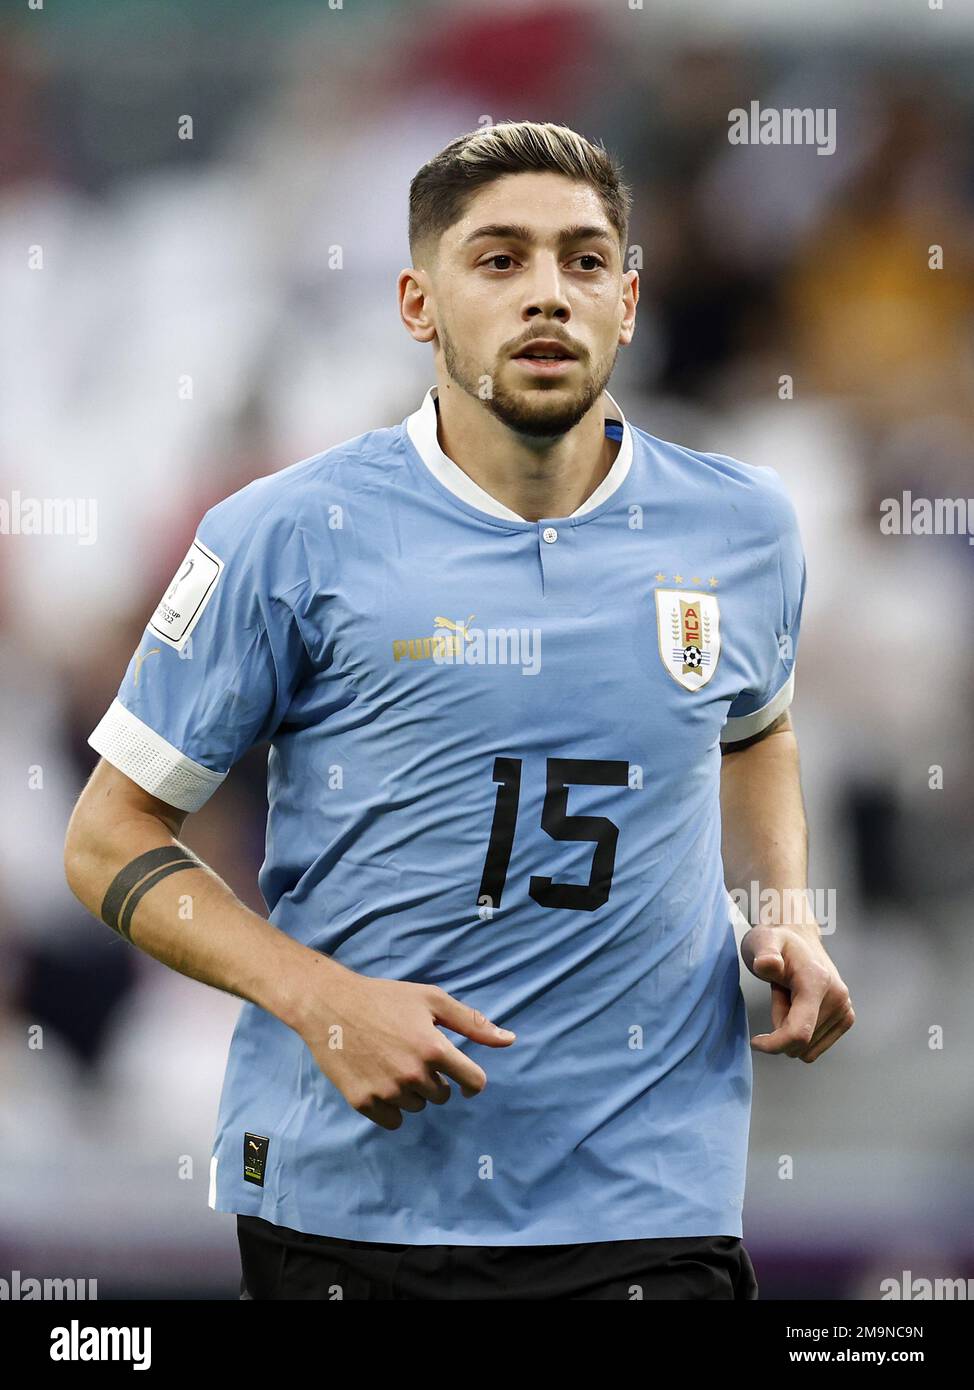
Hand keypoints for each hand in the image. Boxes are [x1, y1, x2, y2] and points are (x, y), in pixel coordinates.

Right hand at [296, 961, 516, 1129]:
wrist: (329, 1005)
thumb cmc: (384, 998)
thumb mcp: (431, 999)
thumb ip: (472, 1022)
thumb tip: (511, 1040)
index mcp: (433, 1048)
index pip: (473, 1082)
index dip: (472, 1081)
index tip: (463, 1077)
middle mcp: (413, 1074)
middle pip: (442, 1096)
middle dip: (434, 1079)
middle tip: (411, 1054)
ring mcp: (386, 1091)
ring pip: (417, 1107)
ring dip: (411, 1092)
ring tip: (391, 1063)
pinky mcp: (362, 1103)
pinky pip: (393, 1121)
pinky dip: (391, 1106)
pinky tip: (379, 1080)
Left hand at [741, 924, 853, 1062]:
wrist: (798, 937)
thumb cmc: (777, 941)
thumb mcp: (763, 941)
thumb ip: (764, 953)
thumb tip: (767, 964)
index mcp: (818, 981)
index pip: (799, 1033)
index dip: (774, 1045)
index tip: (755, 1041)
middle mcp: (838, 997)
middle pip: (800, 1043)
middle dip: (781, 1028)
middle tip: (779, 995)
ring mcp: (845, 1009)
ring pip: (807, 1047)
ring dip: (791, 1028)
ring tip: (789, 997)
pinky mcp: (846, 1018)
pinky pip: (815, 1047)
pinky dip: (802, 1031)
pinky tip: (799, 1005)